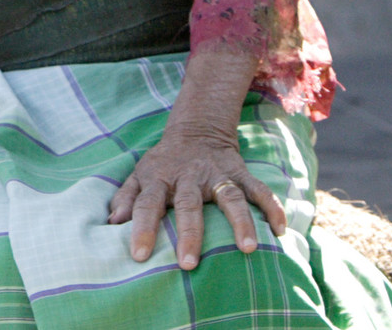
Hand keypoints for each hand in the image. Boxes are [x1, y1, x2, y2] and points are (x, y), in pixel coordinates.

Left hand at [107, 125, 285, 269]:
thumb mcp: (139, 175)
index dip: (141, 229)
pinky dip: (272, 207)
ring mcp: (216, 174)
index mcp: (159, 179)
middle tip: (188, 263)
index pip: (147, 205)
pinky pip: (259, 189)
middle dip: (189, 234)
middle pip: (188, 205)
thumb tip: (111, 223)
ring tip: (248, 249)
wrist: (196, 129)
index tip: (138, 256)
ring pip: (230, 197)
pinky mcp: (240, 173)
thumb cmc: (163, 163)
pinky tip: (280, 229)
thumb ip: (125, 198)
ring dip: (240, 222)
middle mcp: (187, 177)